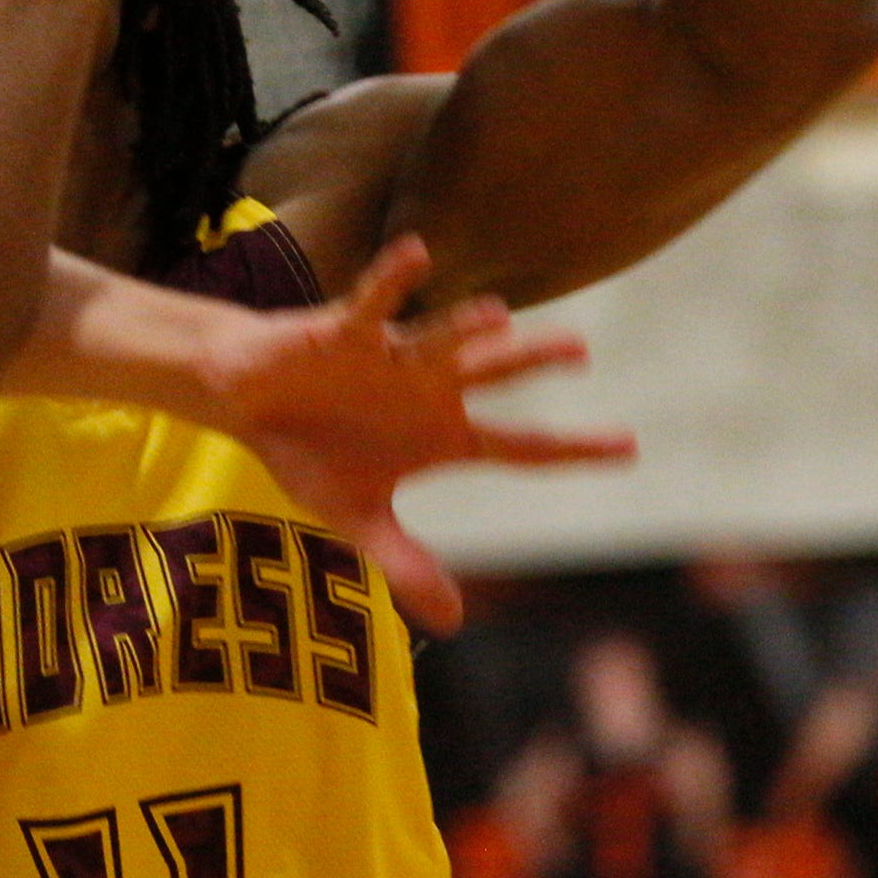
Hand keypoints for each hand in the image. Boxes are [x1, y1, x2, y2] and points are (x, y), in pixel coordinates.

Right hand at [206, 237, 633, 636]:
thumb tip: (455, 625)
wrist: (248, 400)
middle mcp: (430, 389)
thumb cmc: (311, 451)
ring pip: (439, 337)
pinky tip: (417, 253)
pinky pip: (373, 302)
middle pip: (493, 375)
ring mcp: (392, 356)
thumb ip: (405, 564)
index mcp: (443, 436)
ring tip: (497, 318)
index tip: (630, 448)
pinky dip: (392, 280)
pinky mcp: (345, 331)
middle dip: (532, 361)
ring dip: (464, 328)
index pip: (521, 446)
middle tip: (580, 353)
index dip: (573, 449)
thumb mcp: (357, 518)